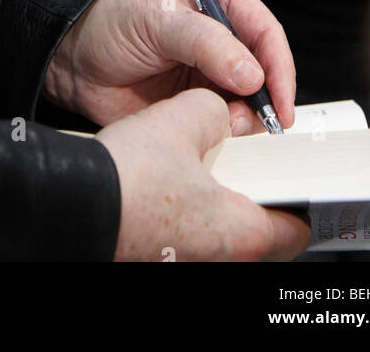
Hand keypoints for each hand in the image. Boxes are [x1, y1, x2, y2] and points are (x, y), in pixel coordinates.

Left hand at [44, 0, 295, 135]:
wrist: (73, 60)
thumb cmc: (111, 23)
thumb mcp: (157, 22)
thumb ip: (206, 44)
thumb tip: (252, 74)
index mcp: (219, 1)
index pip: (264, 32)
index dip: (278, 66)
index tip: (278, 100)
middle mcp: (222, 37)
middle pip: (265, 71)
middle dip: (266, 98)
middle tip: (258, 122)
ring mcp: (212, 72)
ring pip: (250, 101)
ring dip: (246, 118)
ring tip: (225, 123)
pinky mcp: (198, 102)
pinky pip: (227, 121)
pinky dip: (227, 131)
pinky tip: (213, 130)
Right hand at [94, 89, 311, 261]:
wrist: (70, 202)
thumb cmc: (130, 174)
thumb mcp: (183, 119)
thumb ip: (214, 111)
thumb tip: (220, 113)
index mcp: (239, 231)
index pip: (295, 231)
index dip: (300, 198)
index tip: (298, 174)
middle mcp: (215, 256)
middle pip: (255, 227)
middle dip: (255, 189)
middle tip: (250, 154)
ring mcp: (180, 258)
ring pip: (216, 225)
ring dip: (216, 191)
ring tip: (205, 151)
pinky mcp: (152, 249)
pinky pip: (184, 225)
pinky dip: (186, 198)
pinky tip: (169, 167)